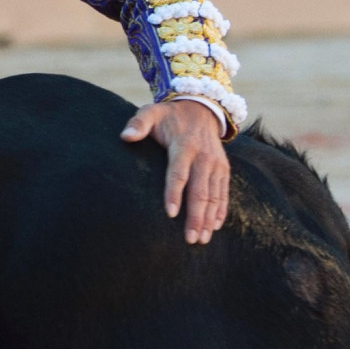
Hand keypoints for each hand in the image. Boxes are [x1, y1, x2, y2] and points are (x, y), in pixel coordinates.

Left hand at [121, 98, 230, 244]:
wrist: (201, 109)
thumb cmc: (168, 116)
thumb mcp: (151, 112)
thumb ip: (138, 123)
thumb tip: (126, 136)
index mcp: (184, 146)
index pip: (178, 173)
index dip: (174, 193)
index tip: (170, 214)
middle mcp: (204, 157)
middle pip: (200, 190)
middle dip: (195, 216)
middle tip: (189, 239)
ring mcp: (216, 165)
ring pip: (214, 196)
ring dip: (208, 219)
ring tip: (201, 239)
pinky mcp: (224, 169)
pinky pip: (224, 193)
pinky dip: (221, 210)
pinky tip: (214, 227)